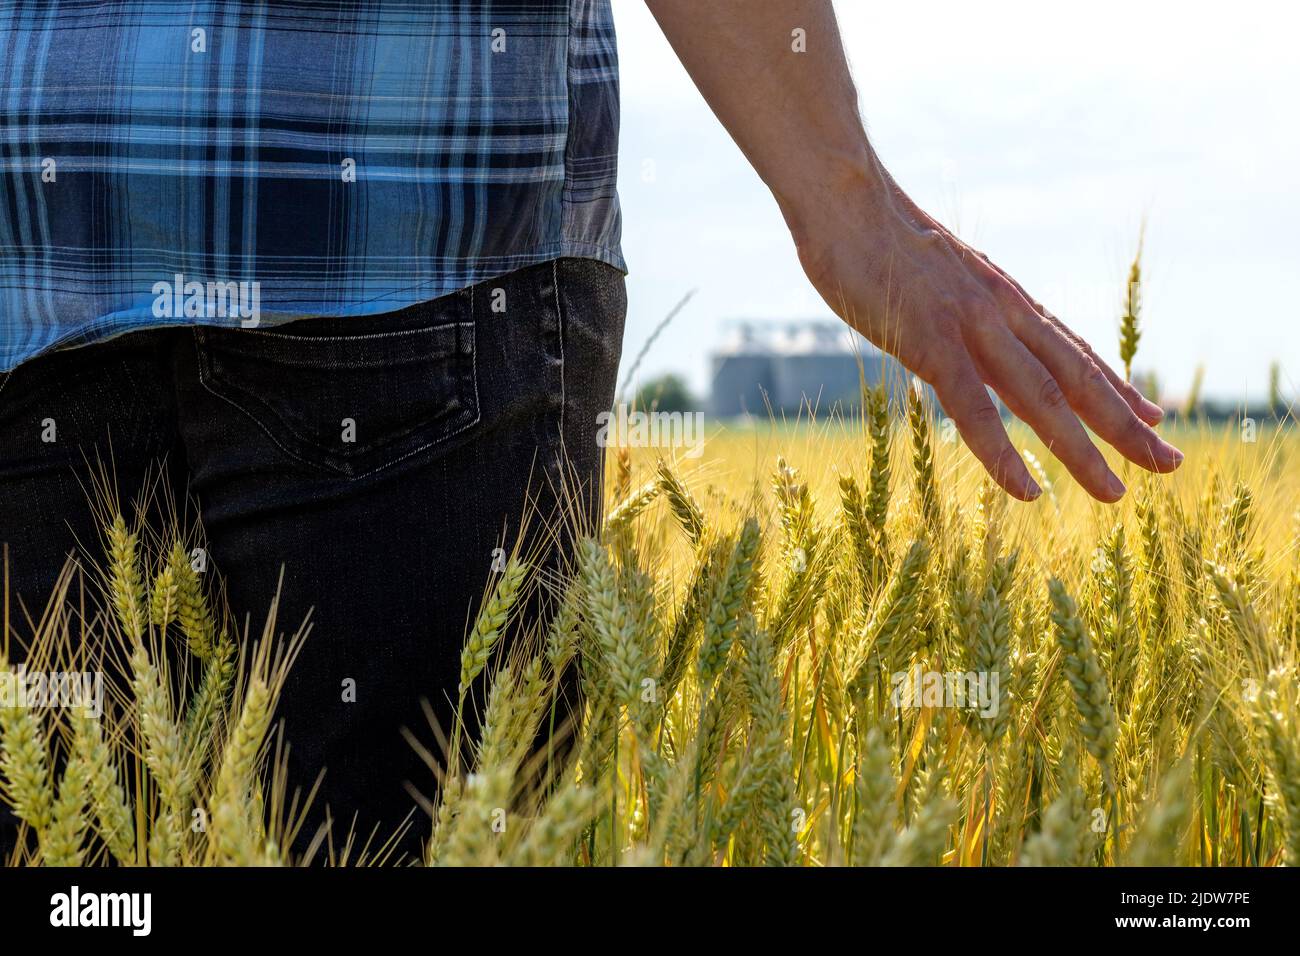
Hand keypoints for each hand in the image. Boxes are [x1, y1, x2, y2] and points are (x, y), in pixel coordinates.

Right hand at [782, 158, 1182, 502]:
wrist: (845, 198)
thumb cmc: (873, 236)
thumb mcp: (930, 273)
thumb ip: (953, 305)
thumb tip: (951, 326)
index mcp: (1003, 296)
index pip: (1072, 349)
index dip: (1115, 385)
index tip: (1151, 416)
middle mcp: (1003, 310)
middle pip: (1077, 377)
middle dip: (1126, 425)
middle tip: (1170, 463)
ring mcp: (970, 325)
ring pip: (1042, 397)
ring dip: (1082, 449)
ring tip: (1115, 493)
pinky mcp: (931, 342)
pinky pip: (974, 407)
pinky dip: (1003, 452)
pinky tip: (1028, 491)